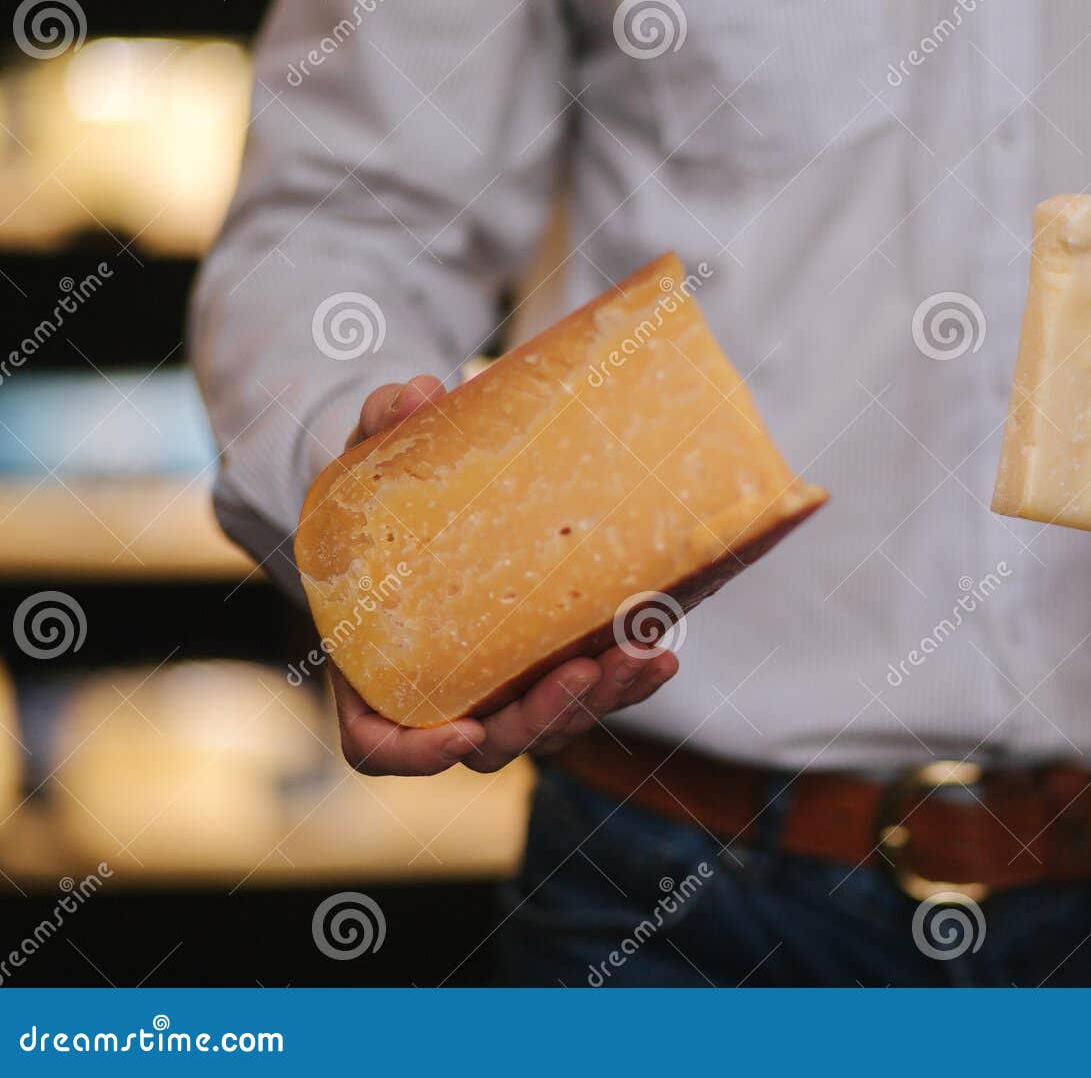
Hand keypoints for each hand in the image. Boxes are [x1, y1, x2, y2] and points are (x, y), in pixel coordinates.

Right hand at [327, 375, 678, 775]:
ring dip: (602, 697)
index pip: (378, 748)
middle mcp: (438, 698)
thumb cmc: (377, 504)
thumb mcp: (367, 462)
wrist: (420, 514)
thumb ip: (381, 429)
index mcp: (372, 672)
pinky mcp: (548, 671)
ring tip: (643, 652)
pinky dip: (627, 677)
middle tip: (582, 672)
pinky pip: (590, 691)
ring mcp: (499, 692)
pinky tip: (663, 648)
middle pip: (492, 743)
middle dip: (545, 716)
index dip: (418, 756)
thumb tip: (417, 392)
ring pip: (553, 724)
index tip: (466, 731)